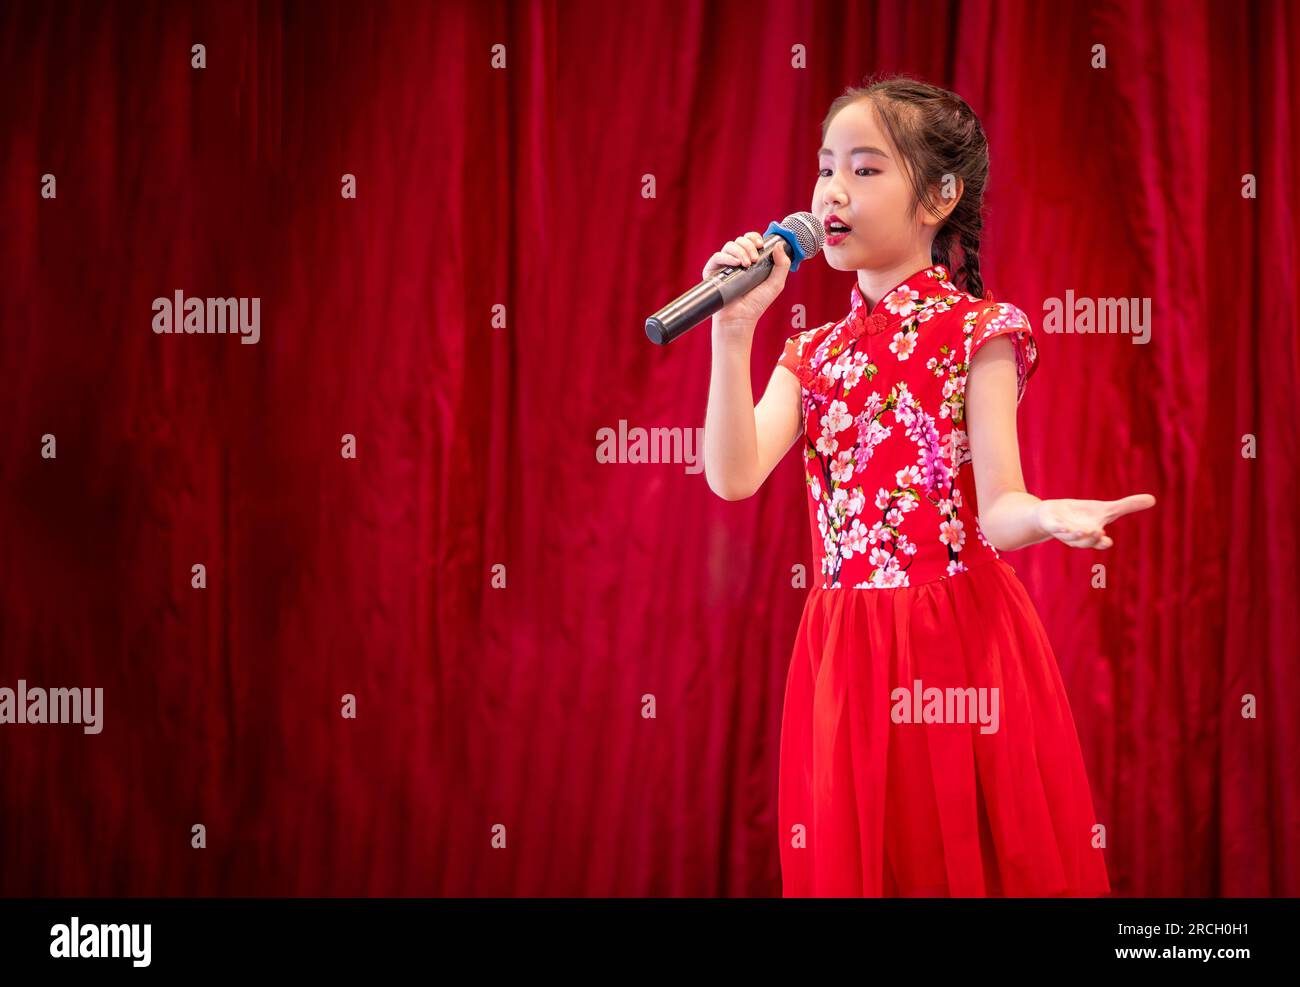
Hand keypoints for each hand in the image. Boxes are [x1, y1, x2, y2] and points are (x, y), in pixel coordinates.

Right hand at [702, 231, 791, 327]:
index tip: (760, 245)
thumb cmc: (757, 303)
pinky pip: (717, 257)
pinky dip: (726, 257)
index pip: (750, 240)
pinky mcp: (712, 272)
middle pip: (740, 240)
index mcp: (750, 260)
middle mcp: (736, 260)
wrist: (741, 318)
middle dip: (748, 246)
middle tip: (754, 259)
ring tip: (745, 265)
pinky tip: (735, 264)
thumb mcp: (776, 283)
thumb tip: (779, 245)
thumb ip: (782, 265)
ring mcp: (724, 266)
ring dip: (740, 251)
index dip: (754, 237)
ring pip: (729, 246)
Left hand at [1037, 494, 1155, 549]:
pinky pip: (1054, 528)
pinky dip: (1058, 528)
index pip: (1099, 542)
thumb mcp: (1105, 509)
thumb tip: (1153, 499)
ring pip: (1069, 537)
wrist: (1053, 515)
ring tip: (1082, 531)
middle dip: (1091, 539)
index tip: (1107, 541)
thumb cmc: (1082, 515)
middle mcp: (1078, 536)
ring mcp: (1063, 532)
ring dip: (1076, 535)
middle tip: (1099, 532)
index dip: (1102, 543)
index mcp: (1092, 534)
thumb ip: (1127, 506)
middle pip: (1085, 541)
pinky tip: (1061, 526)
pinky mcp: (1051, 525)